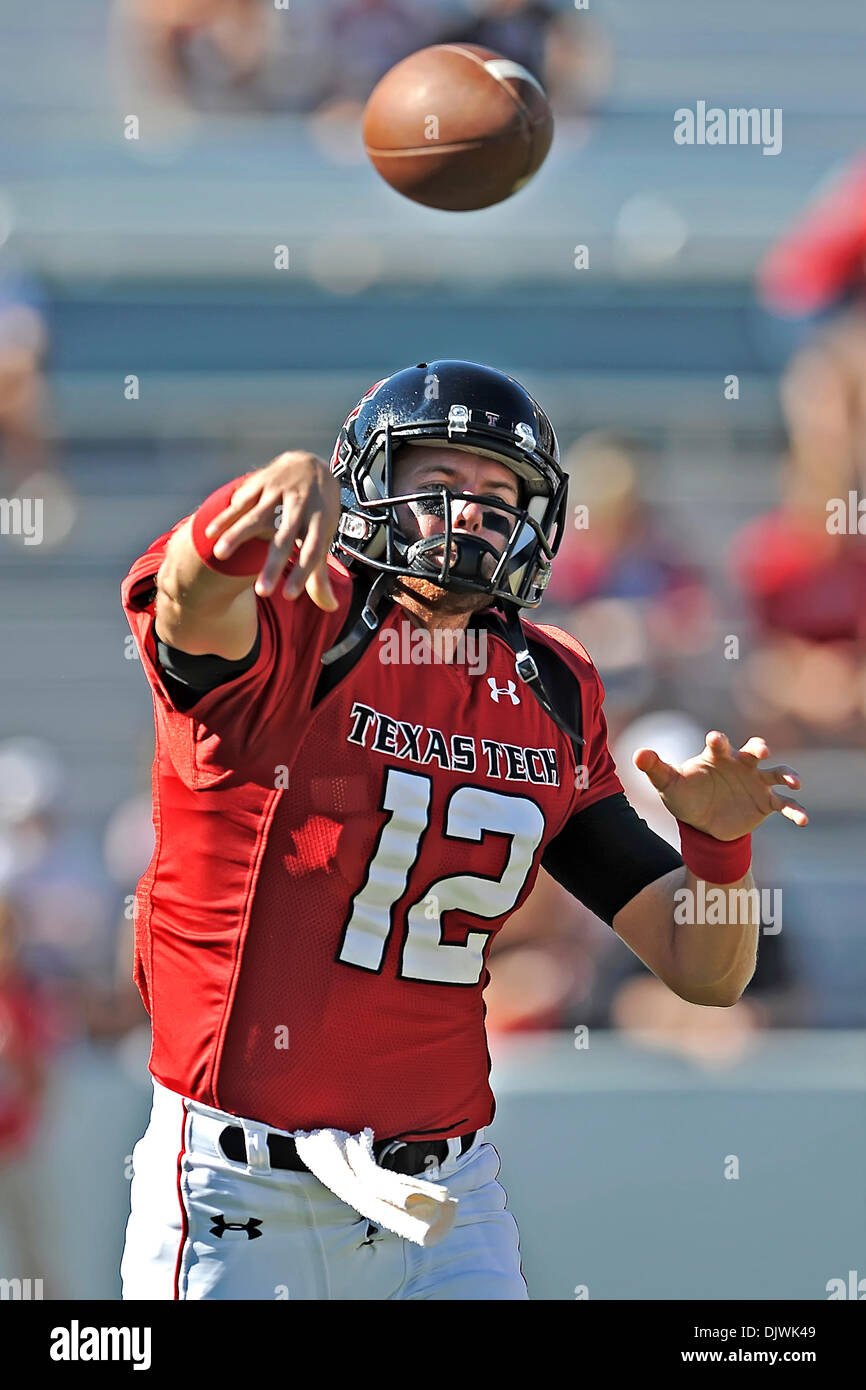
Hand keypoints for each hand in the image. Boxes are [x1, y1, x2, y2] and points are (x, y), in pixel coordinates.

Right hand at [203, 452, 340, 609]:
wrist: (310, 464)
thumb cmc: (317, 511)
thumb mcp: (324, 536)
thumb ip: (320, 573)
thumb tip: (330, 607)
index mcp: (320, 520)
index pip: (313, 550)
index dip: (302, 573)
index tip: (288, 595)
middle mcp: (300, 506)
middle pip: (285, 538)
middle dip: (273, 565)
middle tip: (262, 593)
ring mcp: (279, 493)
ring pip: (257, 516)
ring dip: (237, 535)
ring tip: (220, 556)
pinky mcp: (261, 482)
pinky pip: (241, 501)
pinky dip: (225, 517)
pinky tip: (210, 535)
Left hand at [632, 731, 807, 839]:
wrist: (703, 822)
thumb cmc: (686, 795)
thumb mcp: (668, 784)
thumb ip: (656, 768)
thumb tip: (637, 754)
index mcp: (717, 757)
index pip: (719, 744)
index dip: (718, 741)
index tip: (715, 740)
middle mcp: (740, 765)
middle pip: (753, 751)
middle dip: (758, 748)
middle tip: (761, 751)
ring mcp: (756, 782)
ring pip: (777, 773)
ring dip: (788, 774)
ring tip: (795, 781)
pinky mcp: (766, 802)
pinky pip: (784, 803)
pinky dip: (795, 809)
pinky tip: (803, 819)